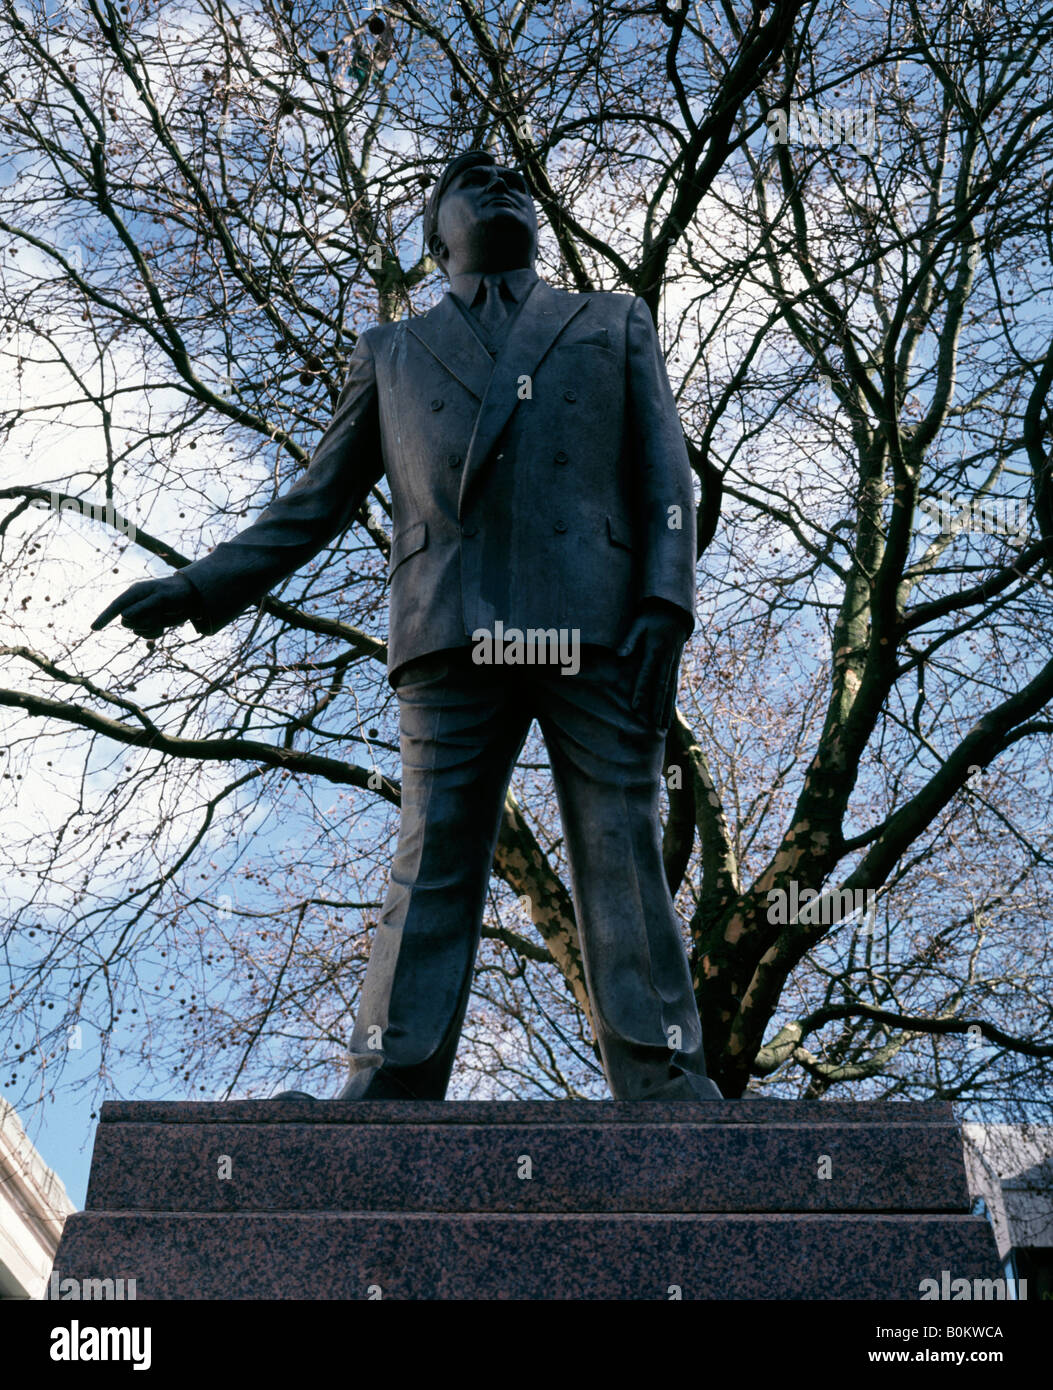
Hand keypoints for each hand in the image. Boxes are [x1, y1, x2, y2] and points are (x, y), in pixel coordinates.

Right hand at [91, 573, 199, 638]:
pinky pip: (145, 635)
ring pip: (136, 630)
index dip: (104, 617)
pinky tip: (163, 626)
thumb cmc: (176, 593)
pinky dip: (154, 633)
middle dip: (140, 622)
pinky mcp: (149, 623)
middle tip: (158, 612)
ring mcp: (141, 614)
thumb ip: (143, 606)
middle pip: (126, 622)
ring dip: (149, 627)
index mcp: (135, 592)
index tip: (93, 628)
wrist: (192, 598)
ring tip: (162, 616)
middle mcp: (134, 604)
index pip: (116, 606)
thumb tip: (124, 615)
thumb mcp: (161, 598)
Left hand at [616, 599, 689, 730]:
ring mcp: (673, 664)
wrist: (673, 612)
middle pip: (661, 688)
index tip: (635, 707)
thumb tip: (619, 654)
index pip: (646, 675)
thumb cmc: (650, 618)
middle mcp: (666, 660)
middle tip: (654, 727)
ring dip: (667, 710)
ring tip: (664, 728)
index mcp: (655, 650)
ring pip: (669, 691)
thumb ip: (629, 640)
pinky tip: (670, 714)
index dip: (640, 692)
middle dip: (657, 709)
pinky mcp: (675, 666)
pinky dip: (671, 702)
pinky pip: (674, 687)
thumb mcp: (638, 624)